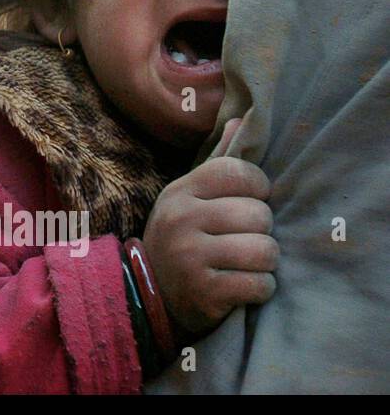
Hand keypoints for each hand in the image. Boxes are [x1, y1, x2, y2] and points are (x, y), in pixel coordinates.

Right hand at [141, 117, 278, 338]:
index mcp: (181, 191)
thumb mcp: (189, 197)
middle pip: (259, 214)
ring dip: (265, 263)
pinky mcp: (204, 291)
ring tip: (246, 264)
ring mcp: (190, 257)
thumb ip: (217, 162)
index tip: (252, 201)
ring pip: (264, 251)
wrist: (148, 295)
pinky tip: (242, 286)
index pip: (239, 172)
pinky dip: (260, 289)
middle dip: (262, 231)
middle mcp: (181, 219)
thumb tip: (240, 119)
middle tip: (245, 239)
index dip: (259, 187)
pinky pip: (260, 285)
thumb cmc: (182, 238)